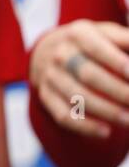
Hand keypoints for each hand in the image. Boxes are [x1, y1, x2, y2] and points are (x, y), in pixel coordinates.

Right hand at [30, 20, 128, 137]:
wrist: (49, 50)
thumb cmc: (92, 43)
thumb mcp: (107, 33)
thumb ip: (126, 41)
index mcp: (78, 34)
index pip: (97, 48)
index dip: (116, 62)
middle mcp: (60, 54)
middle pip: (88, 75)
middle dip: (118, 91)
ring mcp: (50, 76)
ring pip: (77, 97)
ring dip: (106, 111)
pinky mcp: (46, 95)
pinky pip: (63, 115)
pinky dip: (84, 126)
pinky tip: (106, 132)